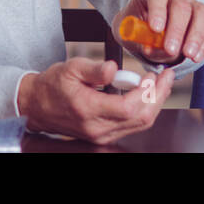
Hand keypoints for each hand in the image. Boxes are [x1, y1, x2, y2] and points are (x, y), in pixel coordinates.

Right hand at [17, 58, 174, 144]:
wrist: (37, 105)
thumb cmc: (52, 85)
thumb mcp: (71, 68)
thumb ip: (94, 68)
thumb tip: (114, 68)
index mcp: (89, 109)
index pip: (129, 107)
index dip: (147, 91)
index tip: (152, 75)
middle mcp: (97, 127)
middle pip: (141, 118)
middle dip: (158, 96)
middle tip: (166, 78)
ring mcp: (101, 135)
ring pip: (140, 125)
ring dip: (154, 104)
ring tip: (159, 84)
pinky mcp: (104, 136)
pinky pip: (132, 126)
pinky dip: (144, 110)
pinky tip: (146, 95)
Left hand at [113, 0, 203, 65]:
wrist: (147, 30)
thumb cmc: (137, 27)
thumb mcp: (130, 32)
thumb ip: (139, 39)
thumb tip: (152, 49)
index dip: (157, 10)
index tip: (155, 29)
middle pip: (181, 5)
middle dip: (177, 29)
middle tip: (171, 50)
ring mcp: (192, 3)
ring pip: (201, 13)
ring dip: (196, 36)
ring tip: (188, 55)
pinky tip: (196, 57)